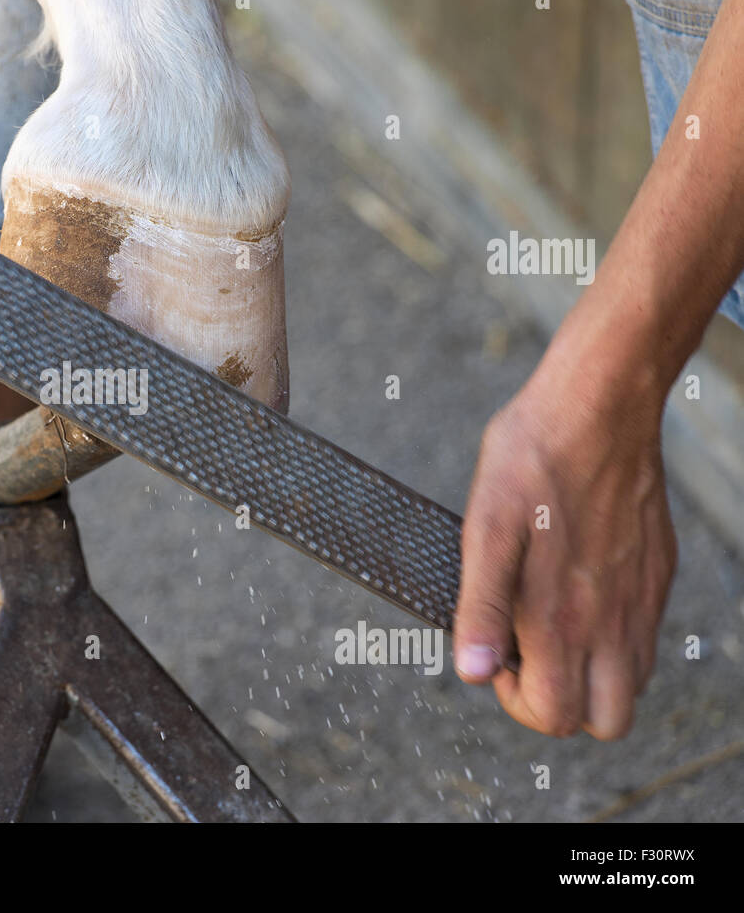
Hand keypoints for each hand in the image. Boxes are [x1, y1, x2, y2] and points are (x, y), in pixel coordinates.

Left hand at [454, 342, 676, 739]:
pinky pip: (645, 638)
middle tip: (524, 651)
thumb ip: (478, 606)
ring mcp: (640, 600)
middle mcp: (610, 620)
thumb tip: (470, 671)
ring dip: (589, 675)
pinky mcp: (657, 575)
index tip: (496, 652)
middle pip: (602, 720)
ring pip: (630, 685)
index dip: (516, 699)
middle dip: (559, 703)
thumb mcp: (484, 528)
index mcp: (561, 615)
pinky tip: (579, 592)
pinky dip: (614, 639)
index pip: (553, 714)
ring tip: (549, 624)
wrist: (599, 405)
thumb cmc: (532, 459)